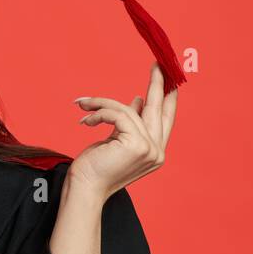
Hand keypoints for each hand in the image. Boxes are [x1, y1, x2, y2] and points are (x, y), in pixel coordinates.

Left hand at [68, 61, 177, 202]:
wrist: (84, 188)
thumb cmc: (95, 167)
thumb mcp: (115, 140)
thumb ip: (130, 123)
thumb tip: (138, 100)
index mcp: (155, 152)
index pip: (166, 120)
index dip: (168, 98)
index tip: (167, 78)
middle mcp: (157, 152)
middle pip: (158, 110)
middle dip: (156, 84)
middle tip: (156, 64)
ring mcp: (150, 149)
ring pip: (129, 109)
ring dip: (102, 103)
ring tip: (84, 104)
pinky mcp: (137, 144)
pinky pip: (117, 114)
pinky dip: (99, 112)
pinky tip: (85, 119)